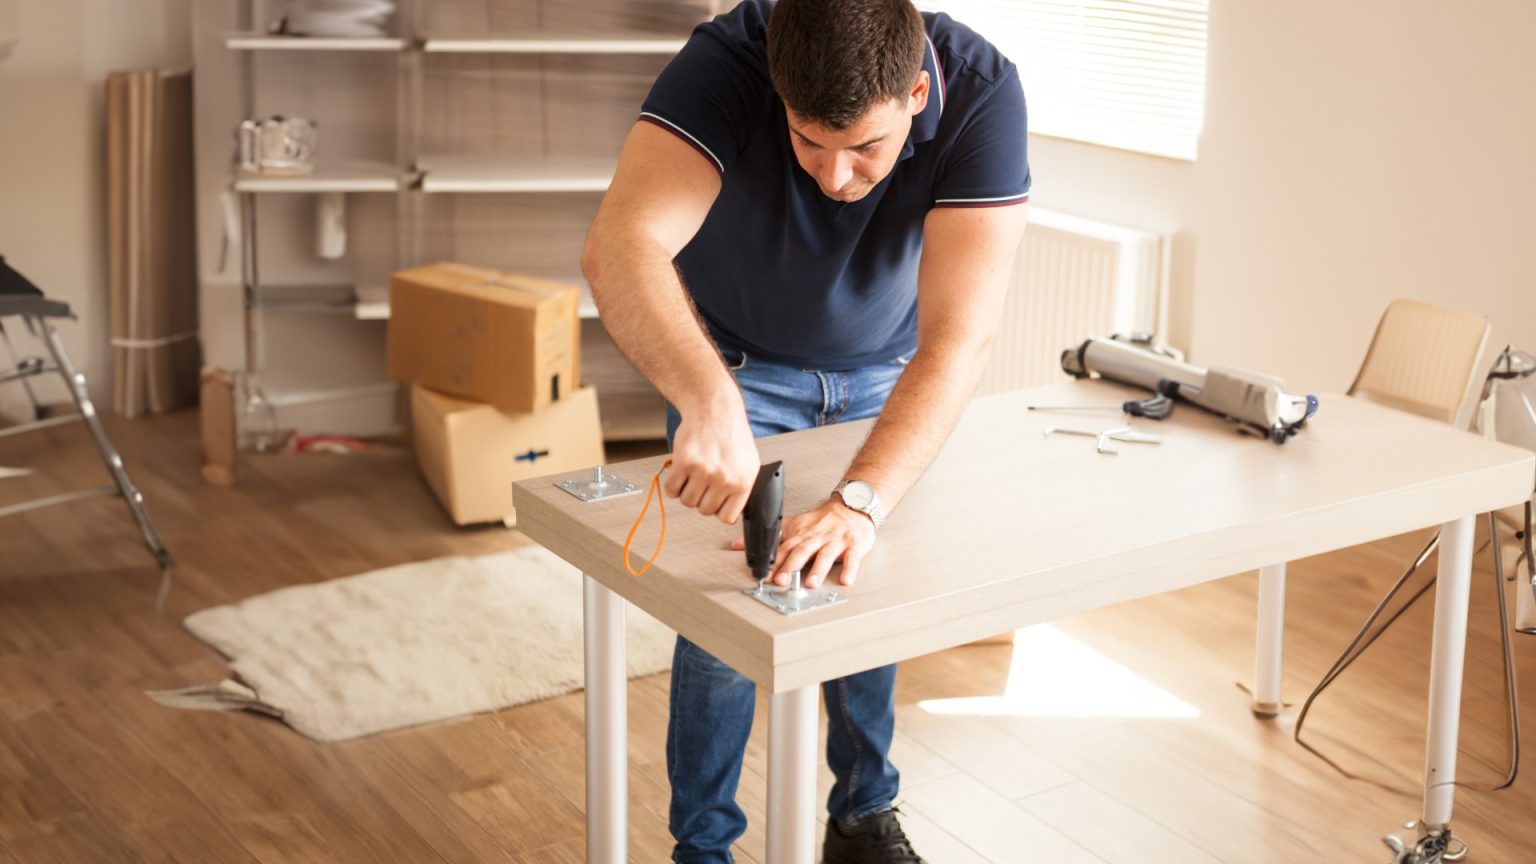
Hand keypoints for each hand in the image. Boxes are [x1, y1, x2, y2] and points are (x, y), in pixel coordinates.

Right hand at [666, 396, 758, 523]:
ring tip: (692, 474)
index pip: (726, 518)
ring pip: (687, 501)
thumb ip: (741, 488)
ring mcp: (704, 471)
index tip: (714, 500)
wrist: (713, 409)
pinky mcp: (685, 462)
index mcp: (743, 482)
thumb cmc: (730, 435)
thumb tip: (731, 512)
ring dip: (686, 490)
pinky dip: (672, 484)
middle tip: (702, 481)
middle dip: (700, 498)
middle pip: (704, 510)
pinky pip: (671, 489)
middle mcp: (725, 479)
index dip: (717, 509)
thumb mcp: (748, 463)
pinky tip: (680, 471)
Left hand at [731, 498, 875, 588]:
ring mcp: (835, 540)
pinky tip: (846, 579)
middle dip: (790, 567)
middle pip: (801, 551)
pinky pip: (852, 557)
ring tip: (811, 583)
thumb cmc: (822, 520)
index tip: (763, 576)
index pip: (783, 549)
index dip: (772, 563)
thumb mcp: (793, 525)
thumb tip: (738, 545)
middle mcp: (815, 537)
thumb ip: (769, 538)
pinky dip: (850, 569)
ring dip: (817, 569)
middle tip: (781, 581)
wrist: (851, 506)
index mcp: (800, 534)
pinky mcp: (854, 544)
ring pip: (825, 555)